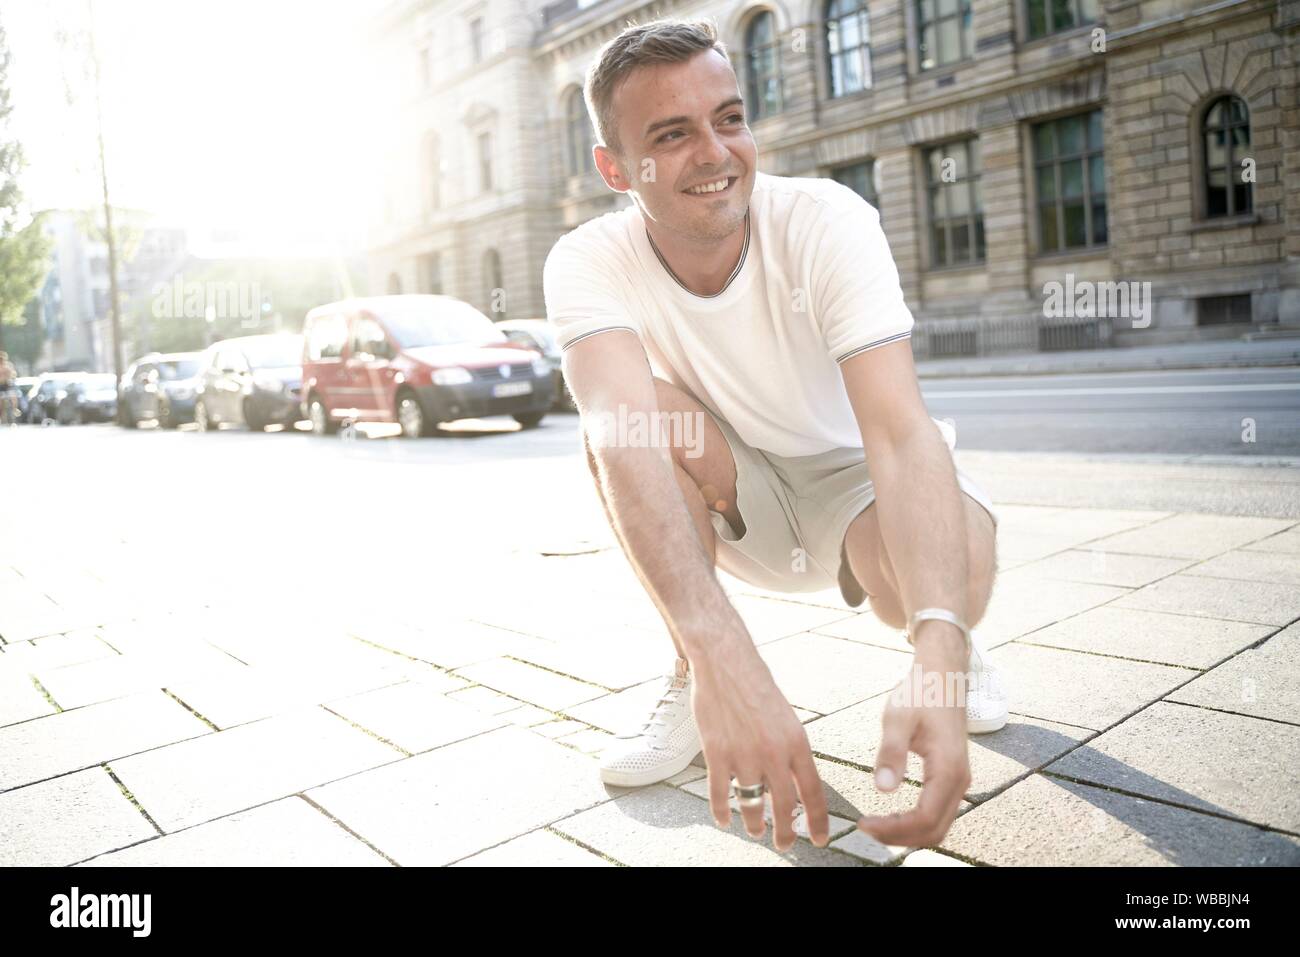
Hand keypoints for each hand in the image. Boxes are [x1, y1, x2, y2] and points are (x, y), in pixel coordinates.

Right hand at [691, 652, 830, 851]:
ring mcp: (743, 756)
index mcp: (797, 743)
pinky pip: (720, 794)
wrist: (726, 664)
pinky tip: (724, 819)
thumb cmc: (757, 687)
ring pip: (751, 804)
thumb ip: (790, 751)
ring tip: (755, 832)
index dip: (817, 821)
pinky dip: (722, 811)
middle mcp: (773, 754)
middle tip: (784, 845)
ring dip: (754, 824)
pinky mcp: (716, 754)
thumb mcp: (786, 718)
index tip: (819, 839)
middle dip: (785, 832)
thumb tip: (791, 783)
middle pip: (783, 807)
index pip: (812, 792)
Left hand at [856, 623, 970, 848]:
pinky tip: (892, 815)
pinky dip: (917, 822)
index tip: (862, 823)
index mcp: (948, 769)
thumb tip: (883, 789)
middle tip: (865, 828)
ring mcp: (960, 781)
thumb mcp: (898, 716)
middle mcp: (960, 781)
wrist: (943, 675)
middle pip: (934, 830)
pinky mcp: (954, 778)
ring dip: (908, 833)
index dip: (893, 829)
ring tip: (875, 825)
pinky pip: (939, 813)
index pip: (924, 818)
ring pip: (939, 826)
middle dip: (899, 837)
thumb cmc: (919, 692)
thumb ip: (891, 751)